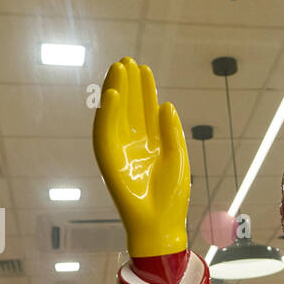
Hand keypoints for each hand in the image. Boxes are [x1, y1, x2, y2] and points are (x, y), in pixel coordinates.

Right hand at [92, 57, 190, 258]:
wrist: (162, 223)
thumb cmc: (171, 196)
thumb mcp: (177, 158)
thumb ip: (171, 131)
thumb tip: (167, 105)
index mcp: (151, 143)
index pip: (146, 111)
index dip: (144, 90)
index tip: (144, 69)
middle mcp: (134, 143)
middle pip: (129, 108)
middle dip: (128, 84)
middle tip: (127, 60)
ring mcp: (121, 151)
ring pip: (115, 115)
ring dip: (115, 92)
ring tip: (118, 69)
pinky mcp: (110, 161)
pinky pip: (105, 133)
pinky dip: (108, 114)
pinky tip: (114, 95)